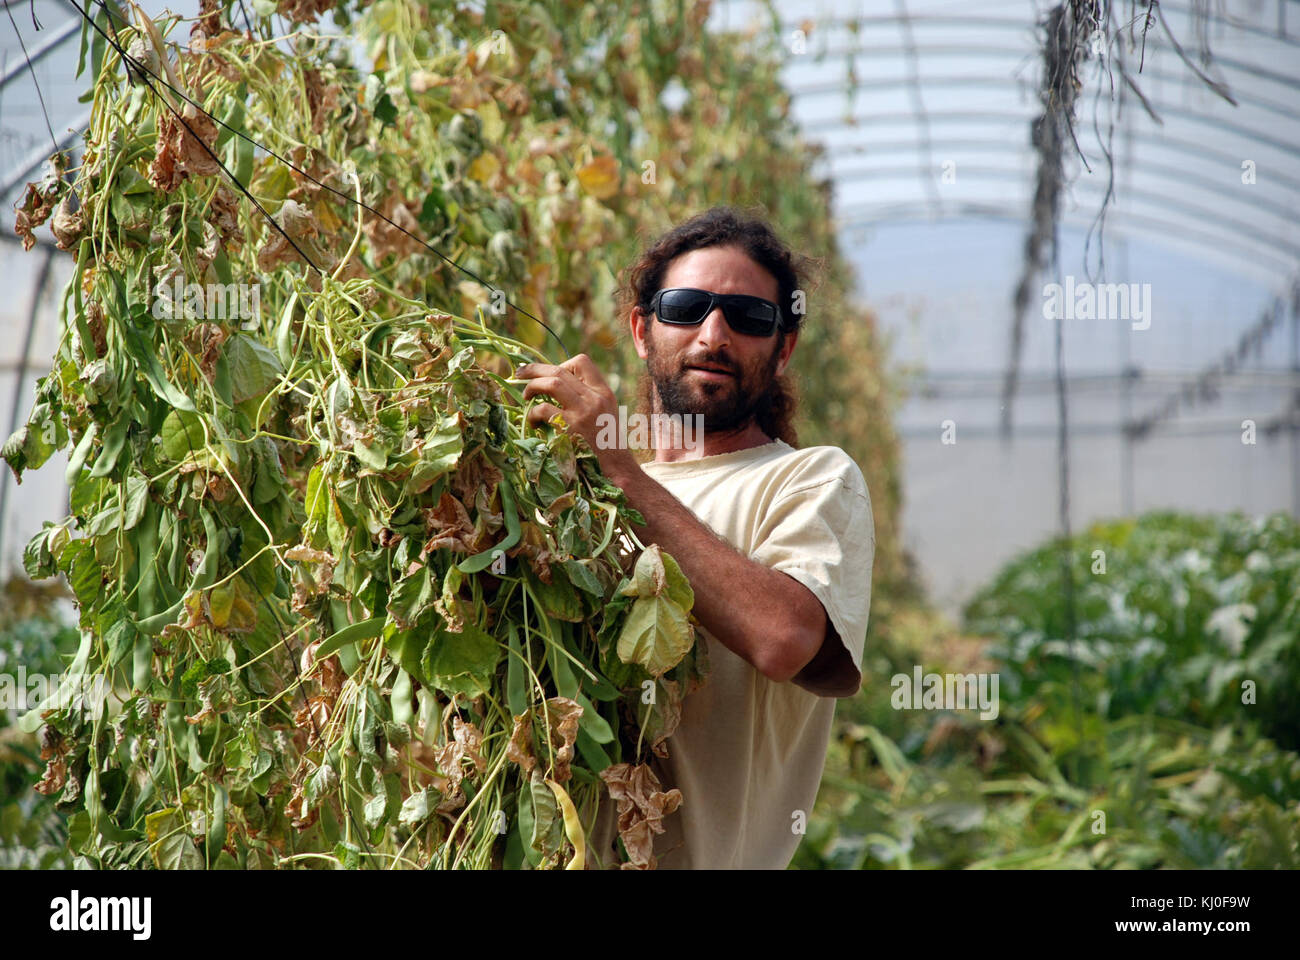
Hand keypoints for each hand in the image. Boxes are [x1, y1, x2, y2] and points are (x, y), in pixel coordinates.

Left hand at [515, 354, 636, 479]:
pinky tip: (533, 423)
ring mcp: (583, 411)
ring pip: (552, 383)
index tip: (549, 376)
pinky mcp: (571, 428)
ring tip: (526, 397)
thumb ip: (586, 398)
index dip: (560, 365)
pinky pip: (544, 410)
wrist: (617, 468)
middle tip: (520, 373)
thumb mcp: (604, 413)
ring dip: (533, 387)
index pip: (581, 362)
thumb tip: (554, 387)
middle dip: (535, 369)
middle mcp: (594, 397)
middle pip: (560, 370)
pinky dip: (533, 414)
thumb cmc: (606, 443)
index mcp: (603, 391)